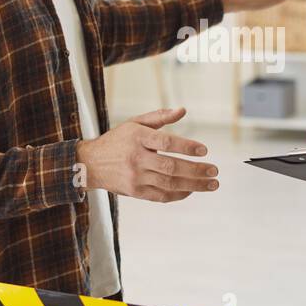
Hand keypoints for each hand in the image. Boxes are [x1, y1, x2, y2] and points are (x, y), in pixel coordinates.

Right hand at [76, 107, 218, 201]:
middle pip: (171, 166)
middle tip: (214, 171)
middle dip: (196, 170)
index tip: (204, 150)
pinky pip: (161, 196)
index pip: (166, 143)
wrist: (90, 163)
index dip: (187, 147)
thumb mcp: (135, 123)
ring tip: (211, 184)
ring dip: (193, 185)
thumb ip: (160, 117)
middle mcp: (136, 158)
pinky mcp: (135, 192)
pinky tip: (192, 191)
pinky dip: (178, 194)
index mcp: (137, 137)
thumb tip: (183, 110)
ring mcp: (135, 177)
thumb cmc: (118, 140)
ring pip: (169, 183)